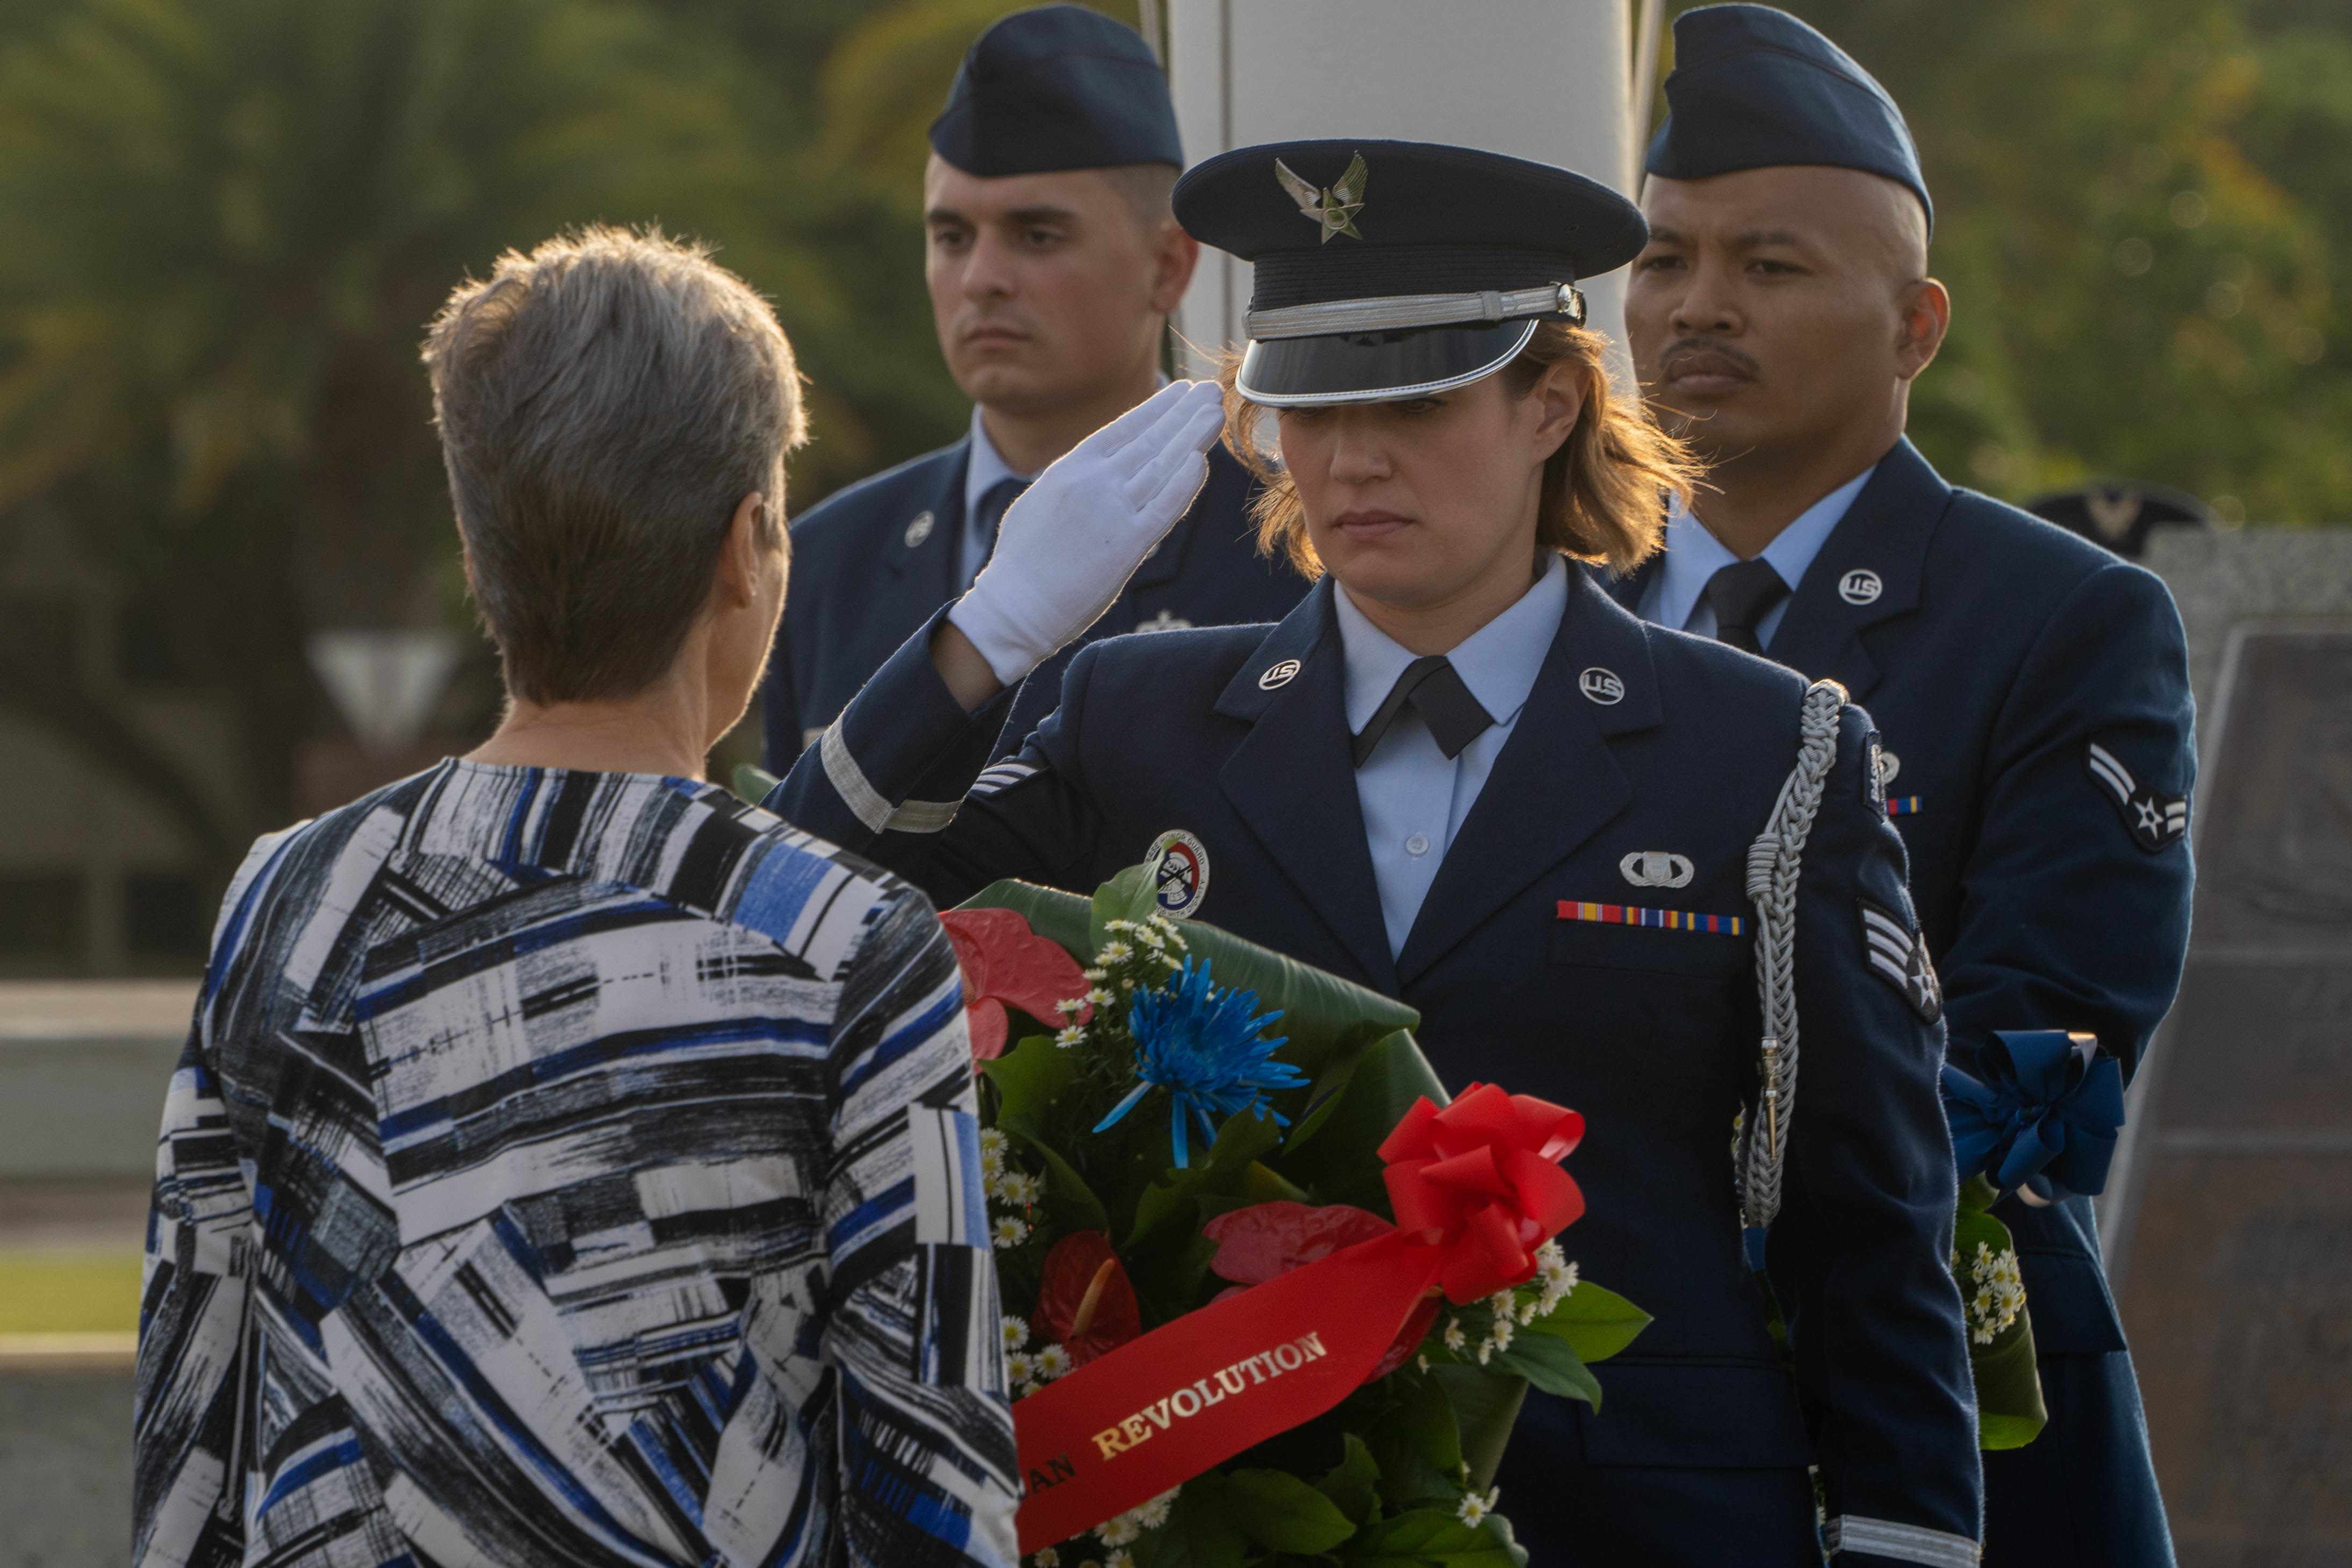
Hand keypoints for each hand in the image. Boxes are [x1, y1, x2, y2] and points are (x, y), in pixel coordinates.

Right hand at [947, 380, 1226, 685]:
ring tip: (1216, 414)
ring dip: (1193, 438)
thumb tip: (1095, 469)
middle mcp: (1094, 481)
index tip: (1181, 392)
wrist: (1015, 606)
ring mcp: (1112, 511)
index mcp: (1070, 467)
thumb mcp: (1042, 501)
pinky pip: (1164, 507)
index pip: (1123, 428)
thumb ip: (1074, 482)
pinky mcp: (1127, 545)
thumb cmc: (1022, 561)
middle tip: (1211, 391)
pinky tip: (1202, 461)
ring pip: (1162, 466)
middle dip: (1183, 414)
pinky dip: (1185, 484)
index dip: (1156, 408)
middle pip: (1149, 440)